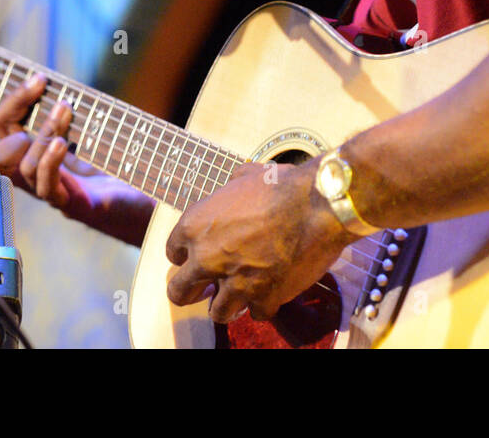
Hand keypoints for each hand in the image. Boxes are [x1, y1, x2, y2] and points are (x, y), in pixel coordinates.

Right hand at [0, 75, 154, 245]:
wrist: (147, 204)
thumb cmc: (122, 165)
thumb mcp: (95, 132)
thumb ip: (73, 113)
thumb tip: (63, 80)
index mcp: (37, 153)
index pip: (5, 126)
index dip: (14, 100)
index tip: (39, 78)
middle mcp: (36, 176)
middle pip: (0, 145)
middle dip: (14, 109)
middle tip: (40, 84)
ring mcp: (52, 193)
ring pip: (25, 167)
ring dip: (43, 132)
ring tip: (63, 109)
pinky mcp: (73, 206)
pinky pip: (47, 188)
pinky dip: (50, 163)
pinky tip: (61, 144)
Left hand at [164, 160, 354, 323]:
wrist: (316, 205)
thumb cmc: (282, 186)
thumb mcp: (246, 175)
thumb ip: (231, 188)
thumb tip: (236, 184)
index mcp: (195, 225)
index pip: (173, 251)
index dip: (185, 255)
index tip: (194, 257)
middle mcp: (207, 258)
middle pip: (179, 291)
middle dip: (190, 292)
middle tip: (202, 290)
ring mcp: (235, 282)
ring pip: (217, 312)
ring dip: (228, 305)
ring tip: (238, 299)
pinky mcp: (264, 297)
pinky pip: (257, 313)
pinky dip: (263, 305)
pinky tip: (270, 294)